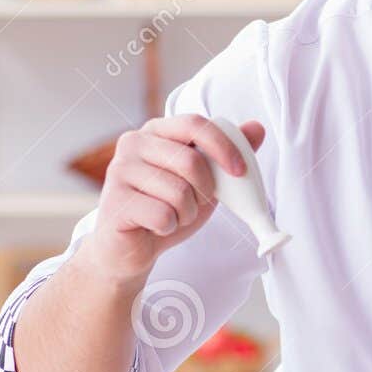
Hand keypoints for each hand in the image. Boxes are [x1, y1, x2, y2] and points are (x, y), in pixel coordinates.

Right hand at [82, 114, 265, 286]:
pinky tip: (156, 227)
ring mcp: (120, 171)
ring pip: (179, 192)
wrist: (131, 247)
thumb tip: (256, 128)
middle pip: (190, 161)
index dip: (223, 146)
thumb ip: (226, 154)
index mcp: (156, 130)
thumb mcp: (204, 180)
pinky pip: (162, 215)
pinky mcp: (115, 201)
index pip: (194, 124)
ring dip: (187, 213)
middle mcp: (133, 143)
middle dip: (204, 191)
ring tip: (172, 216)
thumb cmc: (167, 208)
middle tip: (196, 204)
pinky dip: (169, 227)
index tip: (239, 171)